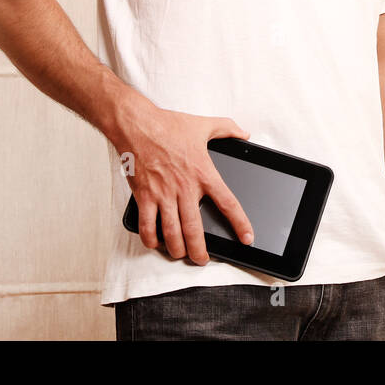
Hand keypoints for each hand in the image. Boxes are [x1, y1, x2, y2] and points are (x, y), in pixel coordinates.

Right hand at [114, 97, 254, 264]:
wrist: (137, 125)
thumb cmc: (168, 125)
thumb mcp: (205, 125)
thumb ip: (228, 129)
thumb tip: (245, 134)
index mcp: (203, 173)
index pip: (228, 203)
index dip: (239, 223)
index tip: (247, 238)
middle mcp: (185, 188)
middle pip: (195, 229)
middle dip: (200, 251)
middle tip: (202, 260)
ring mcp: (163, 194)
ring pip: (172, 232)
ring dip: (177, 249)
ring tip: (181, 254)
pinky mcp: (144, 196)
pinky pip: (147, 225)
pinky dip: (151, 239)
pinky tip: (155, 242)